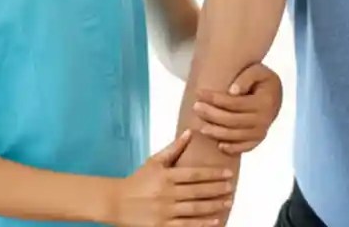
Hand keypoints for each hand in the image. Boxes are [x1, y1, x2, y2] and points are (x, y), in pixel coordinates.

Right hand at [111, 130, 235, 226]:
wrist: (116, 202)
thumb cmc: (137, 180)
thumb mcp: (154, 161)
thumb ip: (174, 148)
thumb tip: (190, 132)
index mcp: (166, 176)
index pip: (194, 175)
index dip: (213, 174)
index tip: (227, 173)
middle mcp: (166, 193)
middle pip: (197, 191)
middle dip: (216, 189)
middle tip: (231, 187)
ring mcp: (164, 211)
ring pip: (194, 209)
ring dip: (213, 206)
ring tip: (227, 202)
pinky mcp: (162, 226)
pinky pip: (185, 225)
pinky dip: (201, 224)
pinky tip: (215, 221)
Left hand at [193, 62, 282, 153]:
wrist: (275, 94)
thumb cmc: (262, 80)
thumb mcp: (257, 70)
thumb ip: (246, 78)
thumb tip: (232, 92)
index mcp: (264, 102)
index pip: (234, 103)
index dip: (215, 99)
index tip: (199, 92)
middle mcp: (264, 119)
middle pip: (232, 120)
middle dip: (211, 115)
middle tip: (196, 107)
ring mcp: (262, 131)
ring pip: (235, 135)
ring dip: (216, 132)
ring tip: (200, 126)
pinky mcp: (258, 139)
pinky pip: (245, 147)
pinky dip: (232, 148)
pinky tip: (219, 146)